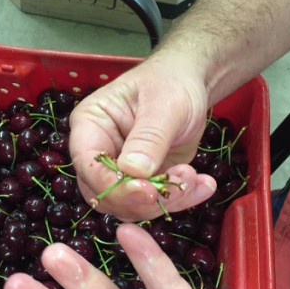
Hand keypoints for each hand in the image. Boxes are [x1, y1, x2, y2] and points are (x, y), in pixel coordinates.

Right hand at [69, 55, 215, 220]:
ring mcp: (118, 169)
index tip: (146, 190)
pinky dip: (178, 201)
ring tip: (196, 181)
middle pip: (103, 192)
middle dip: (142, 199)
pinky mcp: (142, 181)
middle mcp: (97, 151)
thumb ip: (148, 138)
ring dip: (164, 202)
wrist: (190, 83)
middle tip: (179, 187)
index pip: (87, 164)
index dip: (111, 184)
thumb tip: (134, 172)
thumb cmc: (170, 82)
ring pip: (128, 205)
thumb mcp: (163, 105)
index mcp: (90, 126)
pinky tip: (202, 186)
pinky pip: (152, 203)